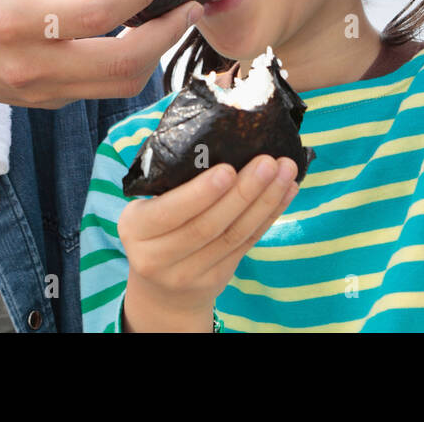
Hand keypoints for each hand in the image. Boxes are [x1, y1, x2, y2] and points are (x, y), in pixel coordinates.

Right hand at [0, 0, 201, 108]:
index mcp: (19, 20)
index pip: (98, 13)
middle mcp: (33, 64)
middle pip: (122, 62)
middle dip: (167, 33)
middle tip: (190, 6)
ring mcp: (44, 90)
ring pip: (122, 83)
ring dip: (157, 52)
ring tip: (171, 19)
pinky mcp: (54, 103)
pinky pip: (106, 87)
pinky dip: (133, 62)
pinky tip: (140, 35)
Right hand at [119, 154, 299, 331]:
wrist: (159, 290)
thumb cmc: (153, 230)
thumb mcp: (144, 210)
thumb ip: (169, 184)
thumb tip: (212, 134)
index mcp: (136, 229)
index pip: (169, 212)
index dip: (200, 193)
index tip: (228, 169)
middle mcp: (158, 257)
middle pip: (207, 225)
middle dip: (243, 192)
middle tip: (268, 162)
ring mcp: (189, 274)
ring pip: (234, 235)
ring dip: (265, 202)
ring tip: (286, 172)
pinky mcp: (217, 279)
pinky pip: (247, 243)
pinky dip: (270, 215)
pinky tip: (287, 191)